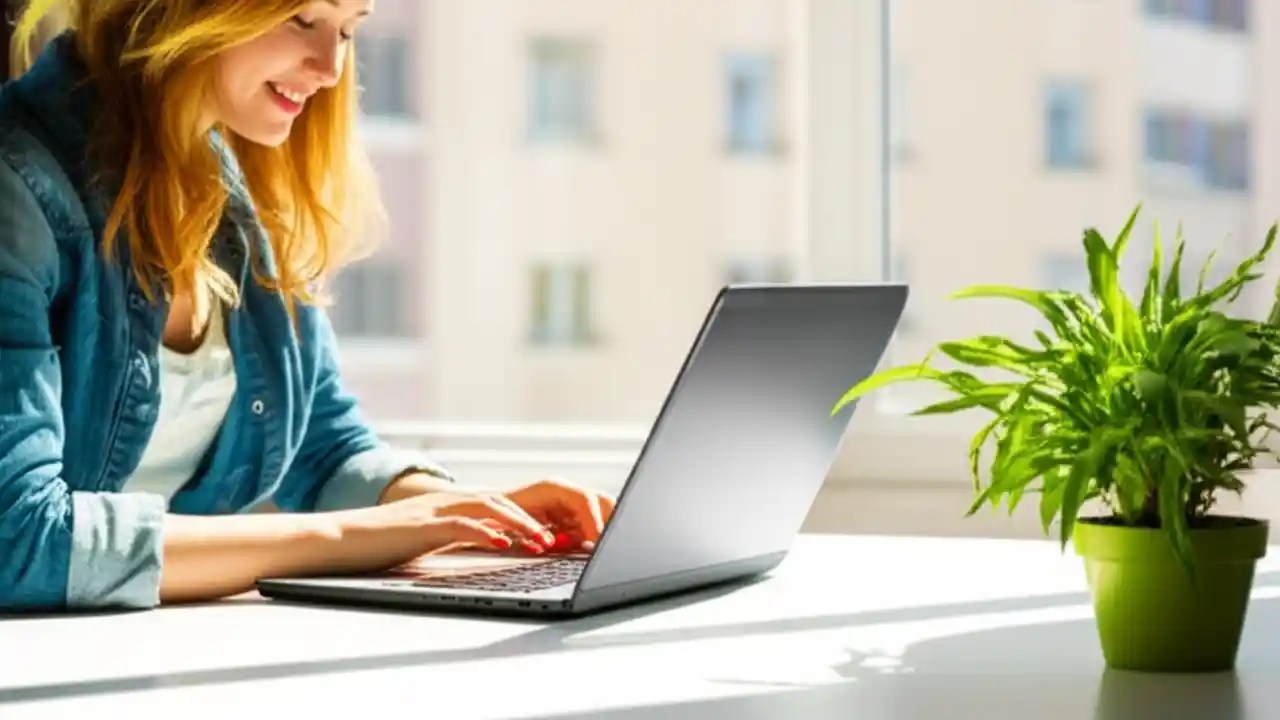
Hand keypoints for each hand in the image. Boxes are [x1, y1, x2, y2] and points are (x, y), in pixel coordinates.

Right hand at [384, 476, 615, 554]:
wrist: (342, 539)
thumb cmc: (390, 545)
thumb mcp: (440, 541)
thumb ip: (472, 537)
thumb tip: (509, 545)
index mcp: (467, 505)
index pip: (518, 503)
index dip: (551, 515)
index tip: (578, 535)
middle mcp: (458, 500)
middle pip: (514, 500)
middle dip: (548, 516)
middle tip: (573, 536)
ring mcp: (440, 510)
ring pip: (492, 508)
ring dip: (522, 524)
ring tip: (547, 543)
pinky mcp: (422, 525)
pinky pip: (459, 525)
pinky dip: (483, 532)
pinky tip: (501, 542)